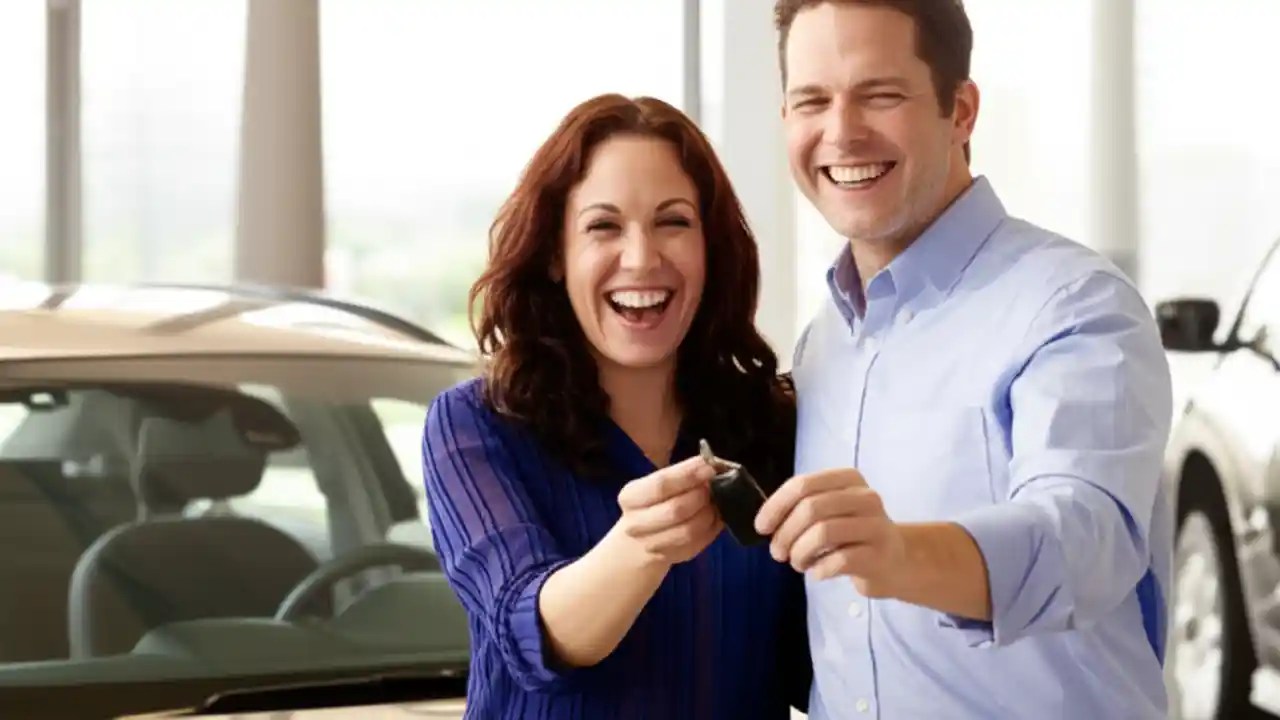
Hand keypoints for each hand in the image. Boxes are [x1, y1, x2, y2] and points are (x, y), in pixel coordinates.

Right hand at [614, 456, 723, 565]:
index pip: (662, 484)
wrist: (637, 542)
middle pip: (676, 509)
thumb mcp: (658, 485)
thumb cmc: (653, 504)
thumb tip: (711, 466)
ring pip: (689, 530)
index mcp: (631, 497)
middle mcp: (636, 523)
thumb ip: (681, 476)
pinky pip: (698, 543)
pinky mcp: (671, 558)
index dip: (688, 474)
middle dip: (701, 496)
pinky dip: (711, 528)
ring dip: (708, 514)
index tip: (710, 466)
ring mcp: (652, 544)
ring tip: (715, 502)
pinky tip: (714, 517)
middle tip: (714, 486)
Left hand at [754, 468, 905, 594]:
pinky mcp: (880, 555)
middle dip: (785, 534)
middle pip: (811, 509)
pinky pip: (839, 560)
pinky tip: (817, 572)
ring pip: (823, 533)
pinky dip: (819, 569)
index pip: (803, 484)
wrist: (897, 561)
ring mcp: (877, 526)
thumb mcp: (831, 512)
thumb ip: (802, 509)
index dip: (776, 506)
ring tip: (798, 563)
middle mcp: (866, 497)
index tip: (761, 527)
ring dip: (800, 553)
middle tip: (777, 553)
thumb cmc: (853, 535)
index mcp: (848, 479)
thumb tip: (765, 523)